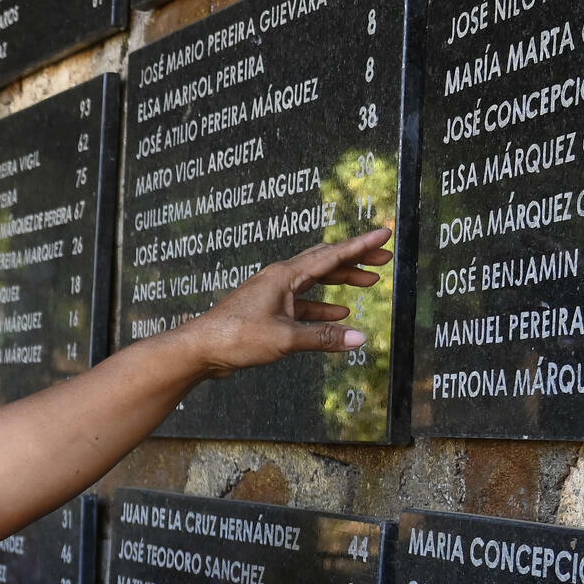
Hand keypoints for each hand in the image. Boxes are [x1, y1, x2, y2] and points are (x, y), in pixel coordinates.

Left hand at [172, 228, 393, 378]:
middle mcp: (279, 279)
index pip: (331, 255)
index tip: (384, 234)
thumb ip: (323, 338)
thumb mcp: (285, 338)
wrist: (199, 349)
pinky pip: (303, 304)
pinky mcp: (268, 311)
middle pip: (325, 263)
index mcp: (285, 275)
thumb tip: (359, 339)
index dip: (361, 245)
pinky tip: (339, 315)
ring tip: (368, 283)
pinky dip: (322, 308)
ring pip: (316, 282)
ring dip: (342, 282)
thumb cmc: (235, 337)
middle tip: (384, 260)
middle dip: (355, 260)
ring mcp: (273, 294)